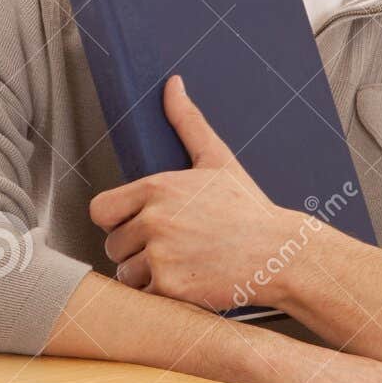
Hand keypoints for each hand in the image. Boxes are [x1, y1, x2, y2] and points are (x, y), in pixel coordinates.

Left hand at [89, 73, 304, 309]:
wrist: (280, 254)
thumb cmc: (249, 210)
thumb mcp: (218, 160)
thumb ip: (188, 122)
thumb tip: (173, 84)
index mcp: (158, 187)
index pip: (101, 210)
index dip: (117, 220)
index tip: (139, 224)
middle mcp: (155, 219)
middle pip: (114, 245)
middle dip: (136, 250)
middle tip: (173, 248)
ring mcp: (161, 255)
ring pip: (126, 273)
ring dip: (147, 277)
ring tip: (184, 265)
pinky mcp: (170, 287)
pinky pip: (142, 297)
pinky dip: (159, 297)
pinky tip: (188, 283)